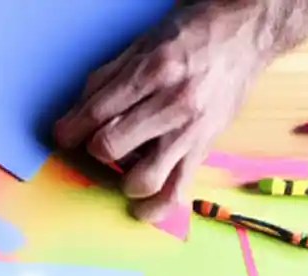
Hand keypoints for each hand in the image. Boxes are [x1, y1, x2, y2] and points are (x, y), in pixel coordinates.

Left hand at [54, 0, 272, 221]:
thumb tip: (72, 119)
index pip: (97, 113)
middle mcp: (174, 104)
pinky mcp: (205, 150)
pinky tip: (140, 207)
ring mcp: (192, 132)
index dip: (70, 131)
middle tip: (97, 145)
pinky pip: (177, 193)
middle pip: (111, 147)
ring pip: (143, 180)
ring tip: (120, 169)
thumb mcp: (141, 46)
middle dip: (94, 150)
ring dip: (120, 181)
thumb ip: (103, 82)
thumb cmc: (189, 37)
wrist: (244, 36)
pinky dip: (153, 208)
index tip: (62, 137)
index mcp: (154, 72)